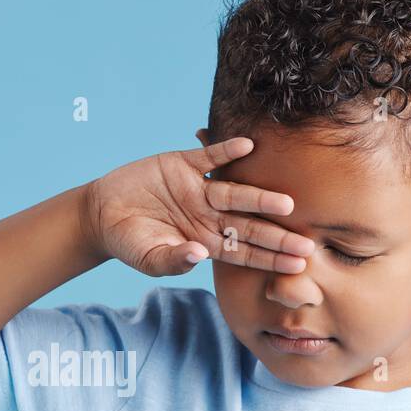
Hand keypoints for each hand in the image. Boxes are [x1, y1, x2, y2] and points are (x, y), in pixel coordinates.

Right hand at [81, 136, 313, 276]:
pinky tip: (248, 146)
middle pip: (250, 225)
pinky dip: (226, 151)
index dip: (272, 258)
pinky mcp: (183, 165)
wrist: (103, 213)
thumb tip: (198, 256)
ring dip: (260, 197)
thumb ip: (173, 260)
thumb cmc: (129, 242)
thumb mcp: (148, 258)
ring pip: (235, 193)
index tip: (298, 265)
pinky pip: (209, 158)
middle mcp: (209, 216)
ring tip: (287, 203)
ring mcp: (199, 190)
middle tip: (307, 243)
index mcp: (206, 242)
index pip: (245, 252)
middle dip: (278, 235)